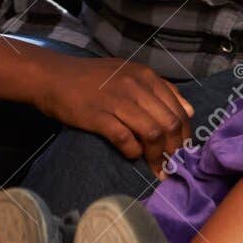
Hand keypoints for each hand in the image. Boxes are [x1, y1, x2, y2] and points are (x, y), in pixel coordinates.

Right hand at [33, 56, 194, 176]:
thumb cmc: (93, 78)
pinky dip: (133, 151)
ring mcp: (117, 101)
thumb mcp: (131, 74)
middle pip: (169, 123)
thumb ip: (161, 90)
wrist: (52, 76)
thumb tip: (189, 111)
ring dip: (156, 155)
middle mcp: (136, 87)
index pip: (178, 110)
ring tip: (156, 167)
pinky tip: (132, 155)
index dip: (184, 134)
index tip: (182, 150)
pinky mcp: (97, 116)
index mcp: (147, 77)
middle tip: (171, 164)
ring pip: (152, 132)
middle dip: (174, 148)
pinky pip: (125, 138)